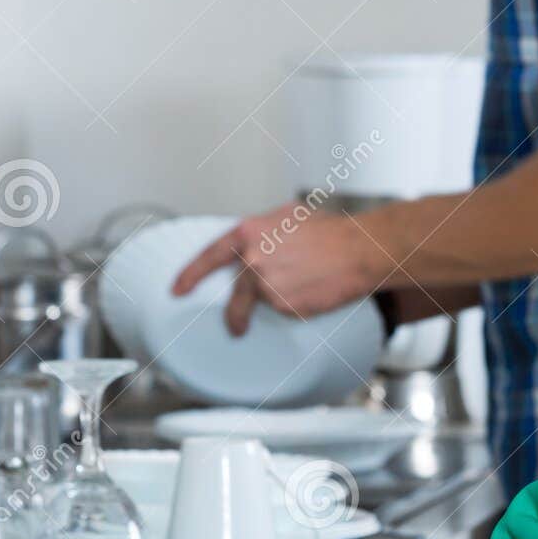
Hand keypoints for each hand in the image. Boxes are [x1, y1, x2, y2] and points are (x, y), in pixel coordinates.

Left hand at [169, 201, 390, 336]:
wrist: (360, 251)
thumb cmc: (333, 231)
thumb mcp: (290, 216)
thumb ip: (262, 231)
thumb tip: (250, 245)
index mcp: (250, 233)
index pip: (209, 256)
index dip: (190, 274)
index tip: (178, 289)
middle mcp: (252, 259)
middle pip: (238, 289)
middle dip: (238, 308)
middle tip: (238, 322)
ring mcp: (266, 284)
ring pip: (262, 300)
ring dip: (279, 297)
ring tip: (307, 283)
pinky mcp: (282, 305)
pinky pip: (282, 310)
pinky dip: (294, 304)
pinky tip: (313, 290)